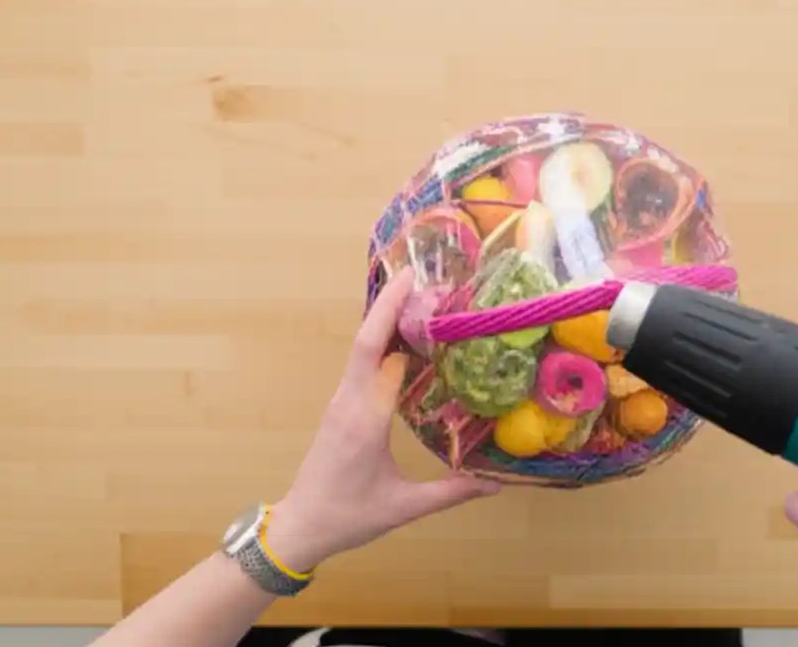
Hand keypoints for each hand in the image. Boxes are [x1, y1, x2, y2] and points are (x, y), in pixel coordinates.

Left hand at [263, 267, 501, 571]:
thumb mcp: (404, 507)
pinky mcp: (341, 408)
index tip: (430, 293)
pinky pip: (360, 364)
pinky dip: (380, 341)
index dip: (402, 321)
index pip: (383, 357)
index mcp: (365, 419)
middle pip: (367, 339)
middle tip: (418, 271)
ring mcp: (341, 402)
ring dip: (384, 318)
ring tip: (417, 294)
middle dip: (389, 302)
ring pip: (361, 348)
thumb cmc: (349, 516)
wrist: (300, 527)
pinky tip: (403, 336)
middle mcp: (349, 402)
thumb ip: (452, 492)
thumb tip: (498, 485)